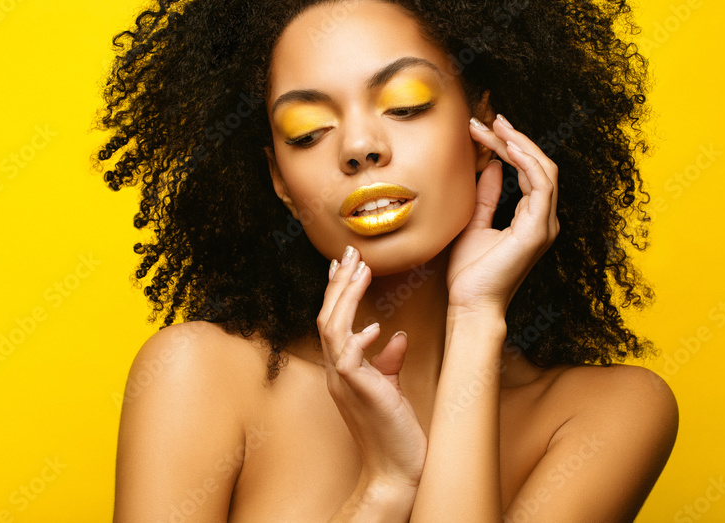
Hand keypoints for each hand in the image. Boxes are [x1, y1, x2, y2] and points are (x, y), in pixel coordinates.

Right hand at [318, 246, 427, 489]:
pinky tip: (374, 325)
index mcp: (343, 369)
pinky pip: (349, 360)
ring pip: (333, 330)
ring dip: (347, 298)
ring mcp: (344, 383)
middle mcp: (337, 372)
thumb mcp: (391, 388)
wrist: (397, 471)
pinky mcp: (359, 394)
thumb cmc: (395, 431)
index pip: (332, 321)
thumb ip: (388, 361)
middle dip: (339, 283)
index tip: (344, 263)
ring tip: (360, 271)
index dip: (337, 291)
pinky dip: (359, 339)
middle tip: (350, 252)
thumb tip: (394, 336)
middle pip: (327, 317)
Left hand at [445, 114, 559, 314]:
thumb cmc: (470, 273)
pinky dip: (526, 162)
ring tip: (496, 126)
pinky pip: (541, 185)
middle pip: (540, 166)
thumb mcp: (476, 223)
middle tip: (490, 119)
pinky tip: (506, 147)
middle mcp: (544, 220)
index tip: (485, 129)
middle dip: (515, 139)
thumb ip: (488, 196)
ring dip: (520, 144)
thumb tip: (493, 167)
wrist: (470, 305)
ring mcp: (544, 226)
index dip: (510, 147)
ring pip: (544, 170)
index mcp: (532, 219)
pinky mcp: (537, 230)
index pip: (529, 172)